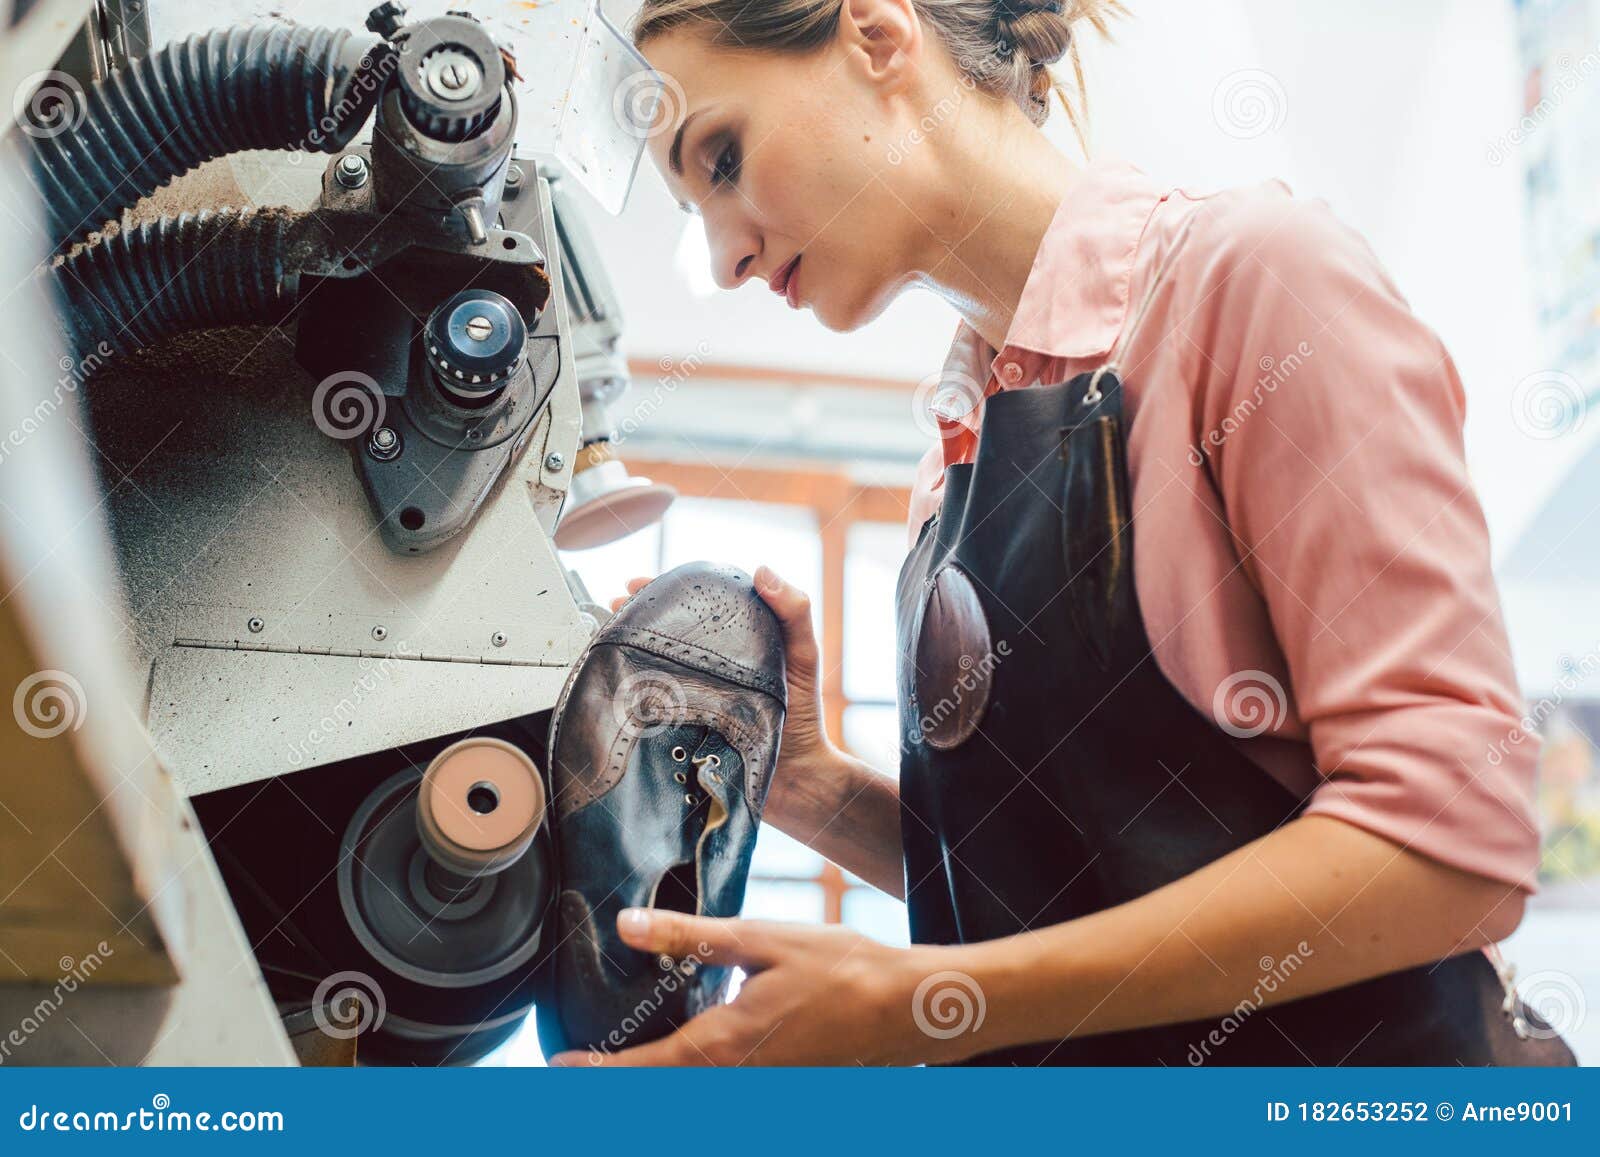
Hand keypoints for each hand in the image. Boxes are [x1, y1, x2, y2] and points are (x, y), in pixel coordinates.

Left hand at [548, 908, 965, 1066]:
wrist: (908, 1009)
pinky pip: (720, 1091)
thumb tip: (628, 925)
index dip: (591, 1076)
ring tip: (622, 1062)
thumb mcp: (761, 940)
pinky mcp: (776, 1087)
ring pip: (689, 1097)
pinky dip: (690, 1079)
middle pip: (657, 1096)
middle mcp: (734, 1082)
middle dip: (616, 1086)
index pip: (637, 1073)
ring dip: (653, 1082)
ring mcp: (758, 1091)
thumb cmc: (842, 971)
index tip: (555, 1070)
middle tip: (577, 1071)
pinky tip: (686, 1055)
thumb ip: (691, 936)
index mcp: (720, 1047)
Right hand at [612, 567, 839, 819]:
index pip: (698, 605)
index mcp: (739, 642)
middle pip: (669, 630)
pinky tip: (616, 675)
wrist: (796, 778)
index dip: (668, 589)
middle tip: (614, 604)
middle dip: (637, 612)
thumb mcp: (803, 656)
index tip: (640, 582)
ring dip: (629, 644)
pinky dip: (632, 685)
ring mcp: (695, 692)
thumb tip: (763, 571)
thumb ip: (794, 614)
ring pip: (657, 662)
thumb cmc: (804, 719)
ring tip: (606, 632)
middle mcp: (712, 665)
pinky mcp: (684, 721)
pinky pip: (653, 699)